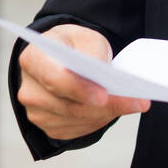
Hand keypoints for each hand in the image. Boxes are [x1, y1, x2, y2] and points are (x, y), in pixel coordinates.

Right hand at [17, 23, 149, 139]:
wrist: (62, 59)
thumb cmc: (73, 47)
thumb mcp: (86, 37)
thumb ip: (93, 51)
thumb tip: (103, 73)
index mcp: (33, 59)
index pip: (54, 79)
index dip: (79, 89)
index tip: (103, 96)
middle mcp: (29, 89)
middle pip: (69, 106)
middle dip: (107, 106)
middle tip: (138, 103)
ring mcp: (36, 112)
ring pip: (77, 120)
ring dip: (106, 114)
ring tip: (131, 103)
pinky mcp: (48, 126)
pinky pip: (77, 130)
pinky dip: (99, 121)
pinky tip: (113, 109)